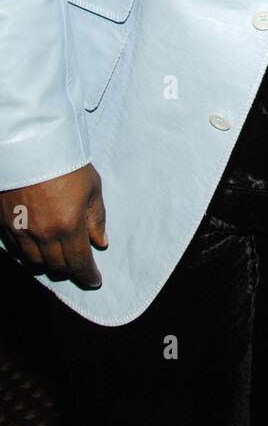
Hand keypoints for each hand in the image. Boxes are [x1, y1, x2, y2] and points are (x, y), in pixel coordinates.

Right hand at [0, 164, 107, 287]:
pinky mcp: (5, 223)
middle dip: (71, 270)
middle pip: (57, 266)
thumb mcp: (91, 187)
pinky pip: (17, 250)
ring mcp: (21, 230)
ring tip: (59, 260)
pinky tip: (37, 249)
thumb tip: (101, 242)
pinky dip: (29, 254)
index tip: (94, 280)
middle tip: (79, 267)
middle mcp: (43, 233)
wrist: (30, 145)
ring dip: (49, 265)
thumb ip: (96, 218)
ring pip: (35, 262)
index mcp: (69, 225)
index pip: (79, 263)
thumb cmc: (66, 162)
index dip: (88, 275)